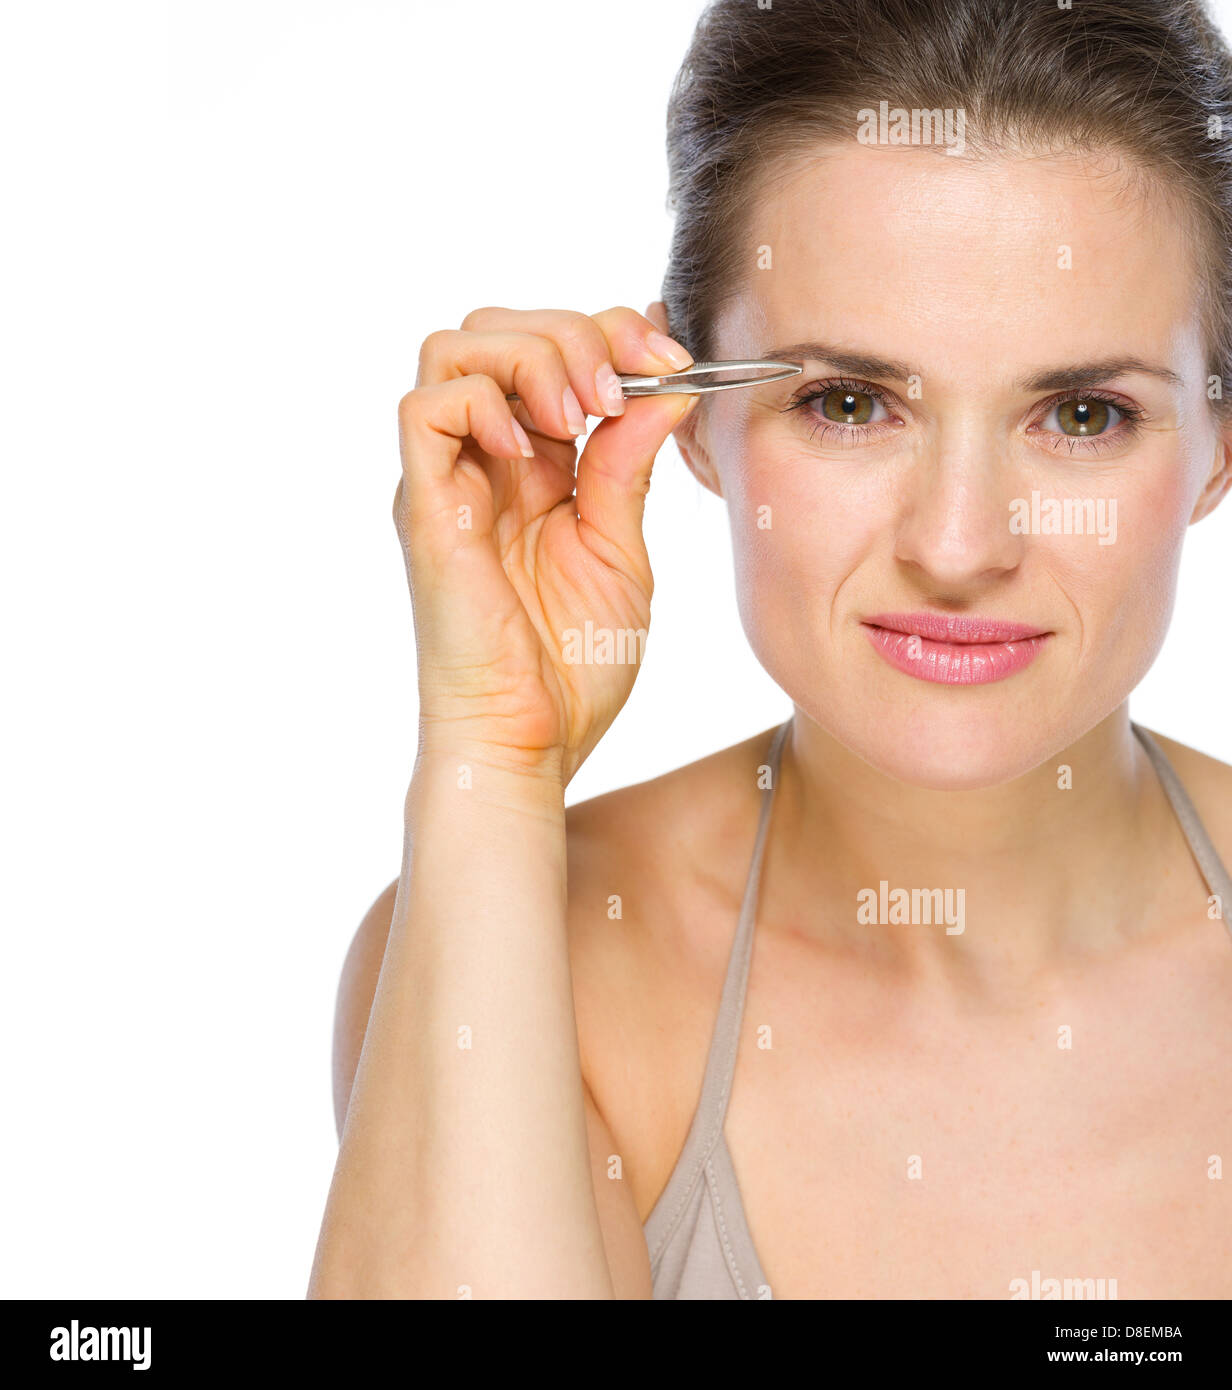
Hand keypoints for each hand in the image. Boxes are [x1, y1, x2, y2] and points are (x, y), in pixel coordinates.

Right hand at [394, 304, 696, 782]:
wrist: (530, 741)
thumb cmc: (571, 665)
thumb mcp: (618, 548)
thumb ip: (628, 464)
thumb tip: (666, 384)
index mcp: (532, 467)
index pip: (550, 350)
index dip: (609, 333)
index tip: (670, 359)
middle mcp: (482, 462)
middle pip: (496, 329)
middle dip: (572, 331)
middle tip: (624, 382)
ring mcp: (449, 481)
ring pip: (453, 350)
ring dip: (530, 356)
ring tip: (580, 413)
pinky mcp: (426, 509)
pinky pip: (424, 411)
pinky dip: (481, 402)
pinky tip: (529, 447)